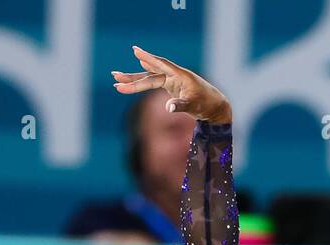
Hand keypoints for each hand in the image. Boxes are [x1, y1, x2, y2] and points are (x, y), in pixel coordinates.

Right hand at [112, 45, 231, 121]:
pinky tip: (139, 68)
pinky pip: (155, 82)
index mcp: (180, 75)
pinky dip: (145, 79)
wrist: (215, 107)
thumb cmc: (206, 105)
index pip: (161, 65)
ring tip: (117, 80)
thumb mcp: (194, 106)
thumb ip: (181, 105)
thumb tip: (168, 108)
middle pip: (150, 75)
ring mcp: (172, 80)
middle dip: (133, 77)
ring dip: (134, 80)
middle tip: (115, 76)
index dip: (149, 59)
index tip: (135, 51)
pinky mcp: (172, 86)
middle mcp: (174, 75)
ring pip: (150, 79)